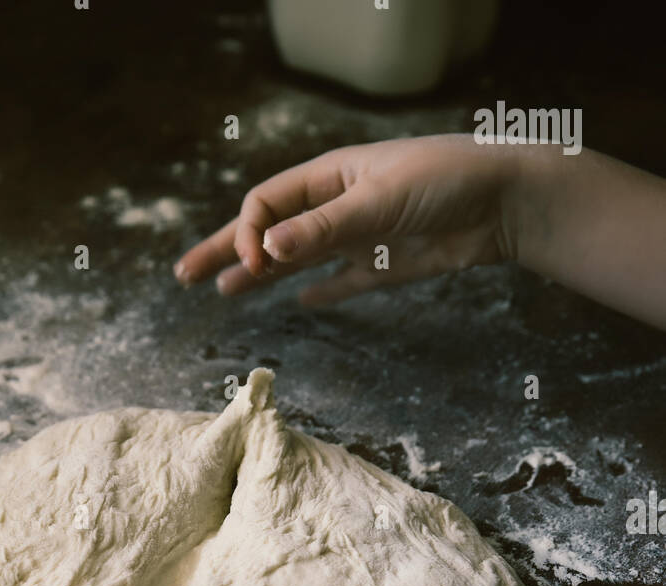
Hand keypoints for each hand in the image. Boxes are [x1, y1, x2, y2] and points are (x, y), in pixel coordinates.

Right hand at [174, 133, 517, 305]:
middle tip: (184, 276)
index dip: (245, 235)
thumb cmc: (445, 181)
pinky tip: (301, 303)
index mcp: (328, 178)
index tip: (249, 267)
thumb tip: (268, 248)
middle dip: (226, 252)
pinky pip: (342, 280)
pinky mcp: (385, 265)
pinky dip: (321, 292)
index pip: (265, 205)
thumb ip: (323, 227)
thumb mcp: (378, 200)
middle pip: (268, 231)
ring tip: (225, 294)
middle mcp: (336, 205)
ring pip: (296, 259)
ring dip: (261, 276)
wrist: (505, 201)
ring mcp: (359, 236)